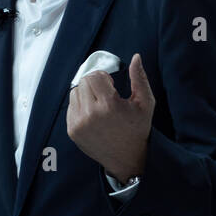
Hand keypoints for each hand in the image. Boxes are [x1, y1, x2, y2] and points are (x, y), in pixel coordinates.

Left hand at [65, 52, 153, 180]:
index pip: (93, 76)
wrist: (127, 158)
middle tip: (106, 95)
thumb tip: (136, 57)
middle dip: (94, 84)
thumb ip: (139, 78)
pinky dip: (80, 106)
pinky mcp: (72, 131)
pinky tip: (93, 115)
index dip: (103, 78)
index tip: (111, 87)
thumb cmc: (137, 129)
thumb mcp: (145, 103)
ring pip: (74, 93)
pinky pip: (70, 107)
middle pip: (83, 82)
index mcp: (109, 106)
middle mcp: (91, 115)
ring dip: (86, 94)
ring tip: (100, 105)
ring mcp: (79, 124)